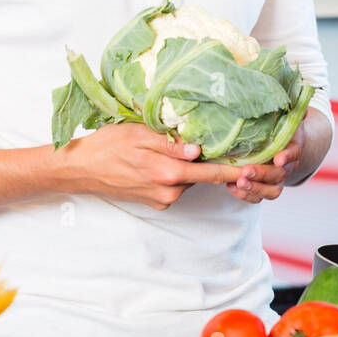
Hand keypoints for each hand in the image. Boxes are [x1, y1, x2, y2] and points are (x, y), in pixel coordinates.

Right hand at [61, 122, 243, 210]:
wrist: (80, 169)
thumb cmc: (108, 145)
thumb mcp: (140, 134)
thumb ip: (172, 144)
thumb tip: (199, 150)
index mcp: (168, 172)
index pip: (212, 173)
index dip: (235, 170)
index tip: (256, 167)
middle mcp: (169, 190)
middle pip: (203, 175)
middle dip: (211, 162)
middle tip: (215, 142)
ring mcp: (162, 199)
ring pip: (189, 180)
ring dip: (189, 166)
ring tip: (171, 146)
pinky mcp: (155, 202)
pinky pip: (176, 185)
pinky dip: (176, 173)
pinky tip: (159, 159)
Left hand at [226, 116, 307, 203]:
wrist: (284, 151)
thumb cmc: (281, 132)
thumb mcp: (286, 119)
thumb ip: (292, 112)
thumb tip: (299, 106)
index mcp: (293, 149)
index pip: (294, 153)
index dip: (287, 156)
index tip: (278, 158)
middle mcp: (287, 168)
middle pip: (279, 175)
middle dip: (262, 174)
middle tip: (246, 170)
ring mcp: (276, 181)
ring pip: (271, 191)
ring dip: (255, 189)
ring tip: (239, 183)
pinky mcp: (265, 189)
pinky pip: (258, 198)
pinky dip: (245, 195)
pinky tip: (231, 186)